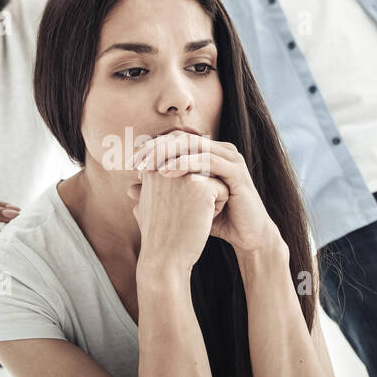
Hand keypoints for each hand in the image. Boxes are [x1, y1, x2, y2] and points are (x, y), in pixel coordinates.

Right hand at [125, 163, 221, 270]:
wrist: (164, 259)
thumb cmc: (157, 236)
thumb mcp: (143, 209)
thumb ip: (144, 192)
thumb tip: (133, 187)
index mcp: (153, 167)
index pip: (186, 172)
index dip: (183, 195)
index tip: (170, 212)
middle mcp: (168, 165)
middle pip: (200, 174)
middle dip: (196, 196)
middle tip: (179, 216)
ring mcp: (185, 174)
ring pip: (213, 181)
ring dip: (206, 201)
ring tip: (188, 217)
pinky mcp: (203, 186)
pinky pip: (223, 191)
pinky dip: (216, 209)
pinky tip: (198, 221)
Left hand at [132, 132, 277, 252]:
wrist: (247, 237)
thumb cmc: (216, 220)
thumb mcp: (184, 204)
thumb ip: (159, 193)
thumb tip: (129, 189)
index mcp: (208, 153)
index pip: (176, 141)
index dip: (152, 148)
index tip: (131, 162)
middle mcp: (220, 150)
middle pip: (182, 138)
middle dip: (156, 148)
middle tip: (136, 161)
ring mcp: (230, 159)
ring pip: (193, 145)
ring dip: (166, 153)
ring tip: (146, 166)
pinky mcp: (237, 172)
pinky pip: (208, 161)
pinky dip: (185, 163)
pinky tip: (166, 172)